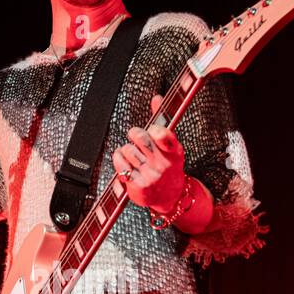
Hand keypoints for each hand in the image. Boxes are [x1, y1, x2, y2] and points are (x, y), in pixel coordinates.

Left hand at [112, 98, 185, 212]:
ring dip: (127, 150)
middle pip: (139, 137)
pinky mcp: (138, 186)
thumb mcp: (170, 145)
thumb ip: (162, 121)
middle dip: (136, 134)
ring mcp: (150, 176)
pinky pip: (119, 163)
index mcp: (174, 151)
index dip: (156, 131)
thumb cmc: (167, 165)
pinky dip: (119, 160)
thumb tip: (157, 98)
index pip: (164, 136)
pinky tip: (126, 164)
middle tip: (138, 139)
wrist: (169, 196)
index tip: (154, 132)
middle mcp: (163, 164)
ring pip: (127, 149)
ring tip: (136, 157)